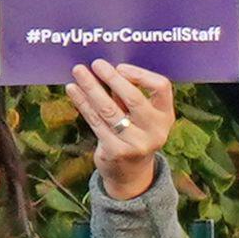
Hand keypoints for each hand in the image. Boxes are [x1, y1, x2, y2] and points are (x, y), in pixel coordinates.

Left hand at [69, 60, 176, 199]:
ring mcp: (137, 143)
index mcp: (165, 116)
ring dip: (92, 87)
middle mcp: (156, 130)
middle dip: (112, 78)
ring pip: (110, 109)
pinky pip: (95, 122)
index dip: (141, 74)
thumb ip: (129, 95)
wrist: (130, 173)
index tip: (121, 67)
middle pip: (134, 98)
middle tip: (96, 63)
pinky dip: (82, 103)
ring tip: (78, 71)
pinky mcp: (116, 151)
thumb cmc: (134, 133)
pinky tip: (73, 90)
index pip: (162, 87)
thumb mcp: (140, 116)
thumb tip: (107, 67)